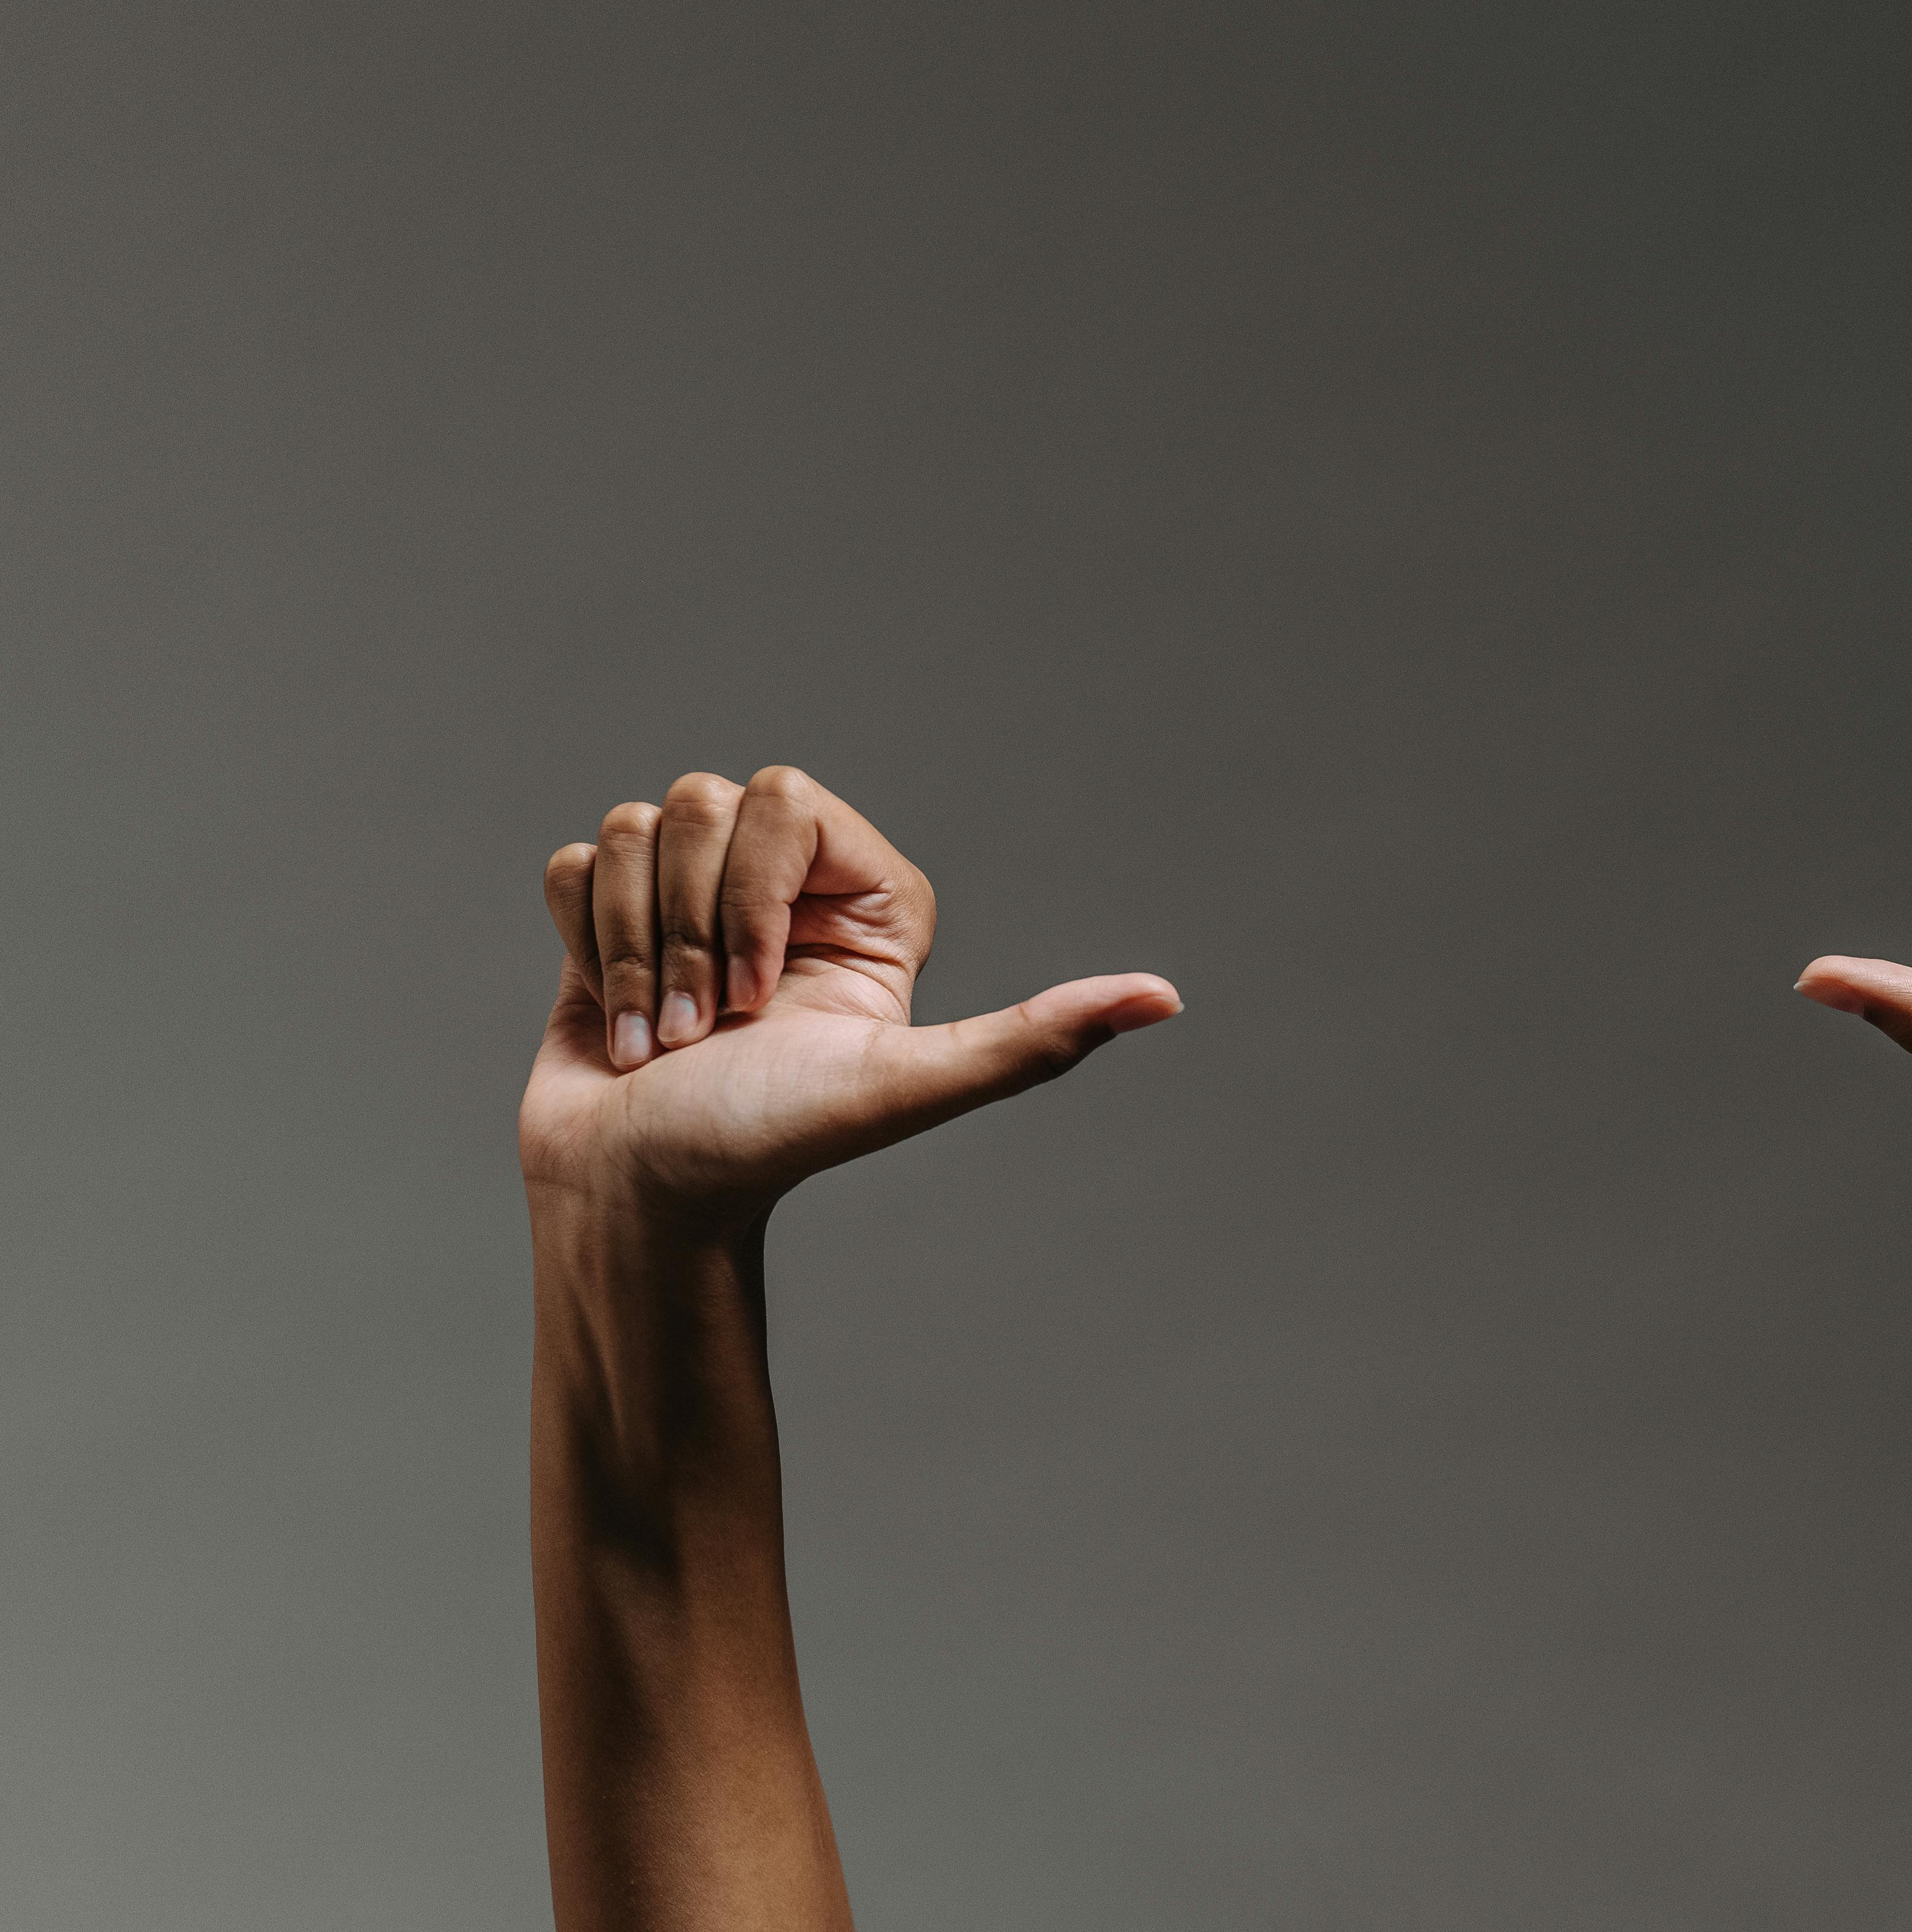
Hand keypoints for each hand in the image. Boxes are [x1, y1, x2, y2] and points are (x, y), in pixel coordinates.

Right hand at [520, 766, 1179, 1227]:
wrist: (638, 1196)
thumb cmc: (767, 1143)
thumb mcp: (907, 1087)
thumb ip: (1035, 1040)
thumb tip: (1167, 998)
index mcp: (864, 903)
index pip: (786, 797)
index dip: (755, 891)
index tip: (761, 997)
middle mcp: (786, 889)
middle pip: (701, 802)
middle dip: (690, 928)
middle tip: (711, 1030)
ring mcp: (696, 900)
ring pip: (635, 829)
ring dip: (635, 951)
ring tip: (666, 1040)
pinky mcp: (615, 918)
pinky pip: (576, 861)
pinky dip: (584, 944)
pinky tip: (619, 1021)